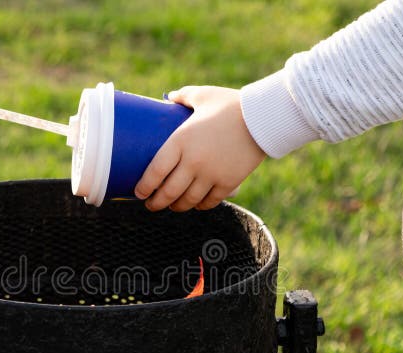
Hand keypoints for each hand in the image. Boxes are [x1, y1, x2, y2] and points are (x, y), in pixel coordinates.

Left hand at [135, 86, 265, 211]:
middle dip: (156, 203)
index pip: (155, 172)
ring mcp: (211, 175)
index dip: (144, 187)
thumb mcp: (203, 95)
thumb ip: (183, 96)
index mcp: (180, 141)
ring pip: (188, 201)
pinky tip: (196, 204)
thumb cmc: (230, 104)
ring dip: (177, 207)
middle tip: (151, 205)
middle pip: (168, 192)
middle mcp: (193, 162)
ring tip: (172, 206)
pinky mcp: (228, 183)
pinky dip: (200, 206)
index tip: (139, 193)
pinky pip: (209, 202)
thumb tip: (169, 98)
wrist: (263, 117)